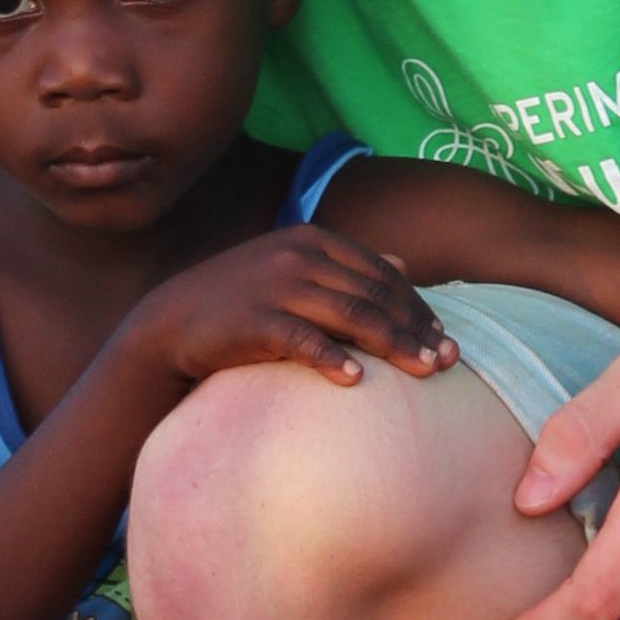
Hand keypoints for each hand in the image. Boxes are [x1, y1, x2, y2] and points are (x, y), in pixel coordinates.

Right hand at [127, 227, 459, 395]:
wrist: (172, 322)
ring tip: (423, 371)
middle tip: (447, 361)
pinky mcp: (254, 319)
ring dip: (393, 344)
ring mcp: (275, 285)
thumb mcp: (295, 270)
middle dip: (415, 328)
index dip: (418, 306)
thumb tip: (403, 262)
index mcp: (314, 240)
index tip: (445, 338)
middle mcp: (298, 255)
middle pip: (373, 295)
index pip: (381, 273)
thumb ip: (347, 266)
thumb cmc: (243, 301)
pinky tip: (356, 380)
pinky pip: (302, 340)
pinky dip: (331, 358)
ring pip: (350, 315)